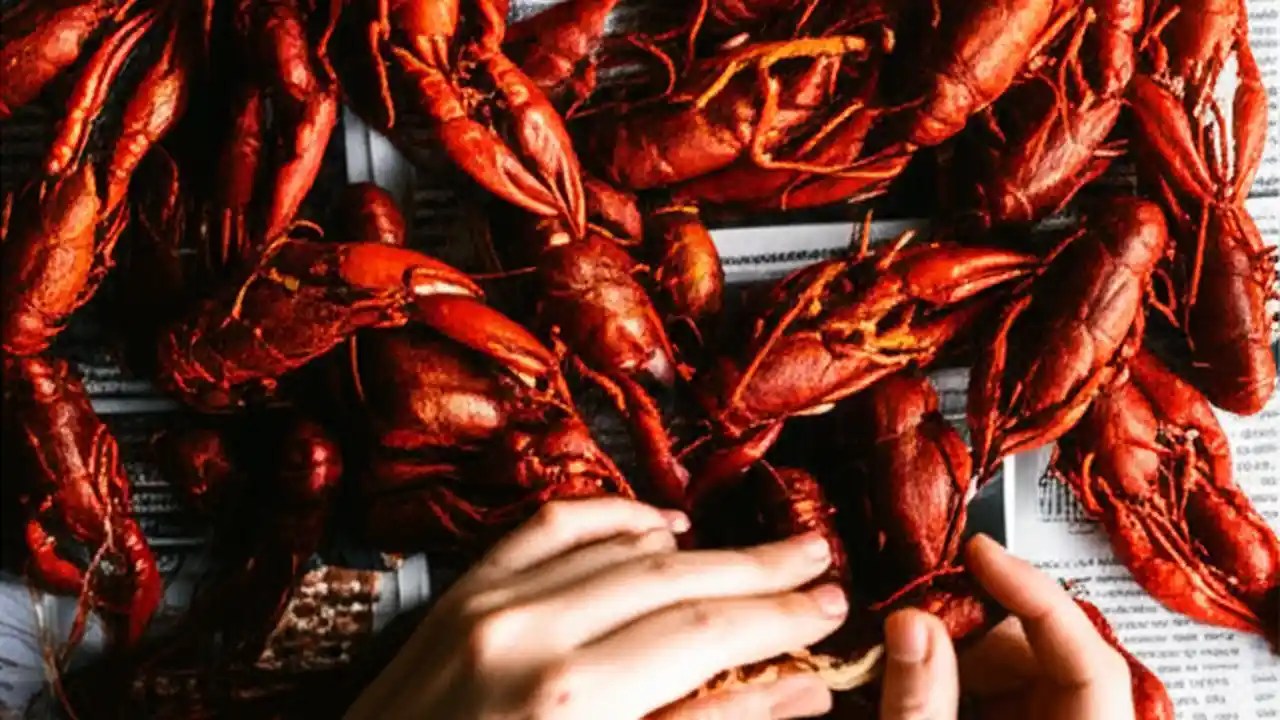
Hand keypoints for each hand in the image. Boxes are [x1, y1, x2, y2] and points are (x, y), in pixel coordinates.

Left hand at [345, 497, 848, 719]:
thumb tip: (799, 690)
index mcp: (571, 702)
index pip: (707, 634)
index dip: (779, 617)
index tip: (831, 606)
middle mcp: (529, 635)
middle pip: (674, 581)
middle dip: (756, 571)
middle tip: (816, 559)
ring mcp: (487, 605)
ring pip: (619, 547)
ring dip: (696, 546)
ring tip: (756, 550)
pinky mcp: (461, 596)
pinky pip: (548, 528)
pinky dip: (610, 517)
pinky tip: (657, 524)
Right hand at [879, 534, 1134, 719]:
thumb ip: (921, 704)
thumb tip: (911, 623)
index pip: (1092, 663)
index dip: (1038, 598)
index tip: (980, 552)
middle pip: (1048, 661)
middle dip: (974, 633)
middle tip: (910, 619)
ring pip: (1021, 676)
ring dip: (958, 663)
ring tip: (900, 665)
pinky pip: (1005, 700)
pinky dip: (958, 687)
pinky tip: (919, 692)